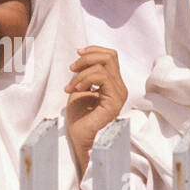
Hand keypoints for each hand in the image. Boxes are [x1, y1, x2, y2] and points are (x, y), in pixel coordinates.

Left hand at [66, 46, 126, 173]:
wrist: (80, 139)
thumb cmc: (79, 118)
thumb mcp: (80, 89)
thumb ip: (84, 74)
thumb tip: (82, 57)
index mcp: (113, 83)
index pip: (110, 56)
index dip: (93, 50)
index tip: (77, 54)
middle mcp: (119, 87)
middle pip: (110, 56)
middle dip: (87, 58)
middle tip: (72, 68)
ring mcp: (119, 93)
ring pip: (104, 65)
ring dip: (81, 73)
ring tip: (70, 86)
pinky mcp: (114, 100)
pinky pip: (102, 77)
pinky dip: (85, 79)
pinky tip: (76, 90)